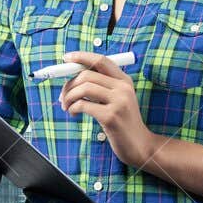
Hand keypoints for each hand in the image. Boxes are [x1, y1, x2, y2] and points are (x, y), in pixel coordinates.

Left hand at [58, 52, 160, 166]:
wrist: (139, 145)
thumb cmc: (123, 123)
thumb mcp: (119, 100)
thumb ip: (102, 86)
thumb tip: (74, 77)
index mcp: (125, 81)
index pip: (101, 60)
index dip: (81, 56)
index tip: (66, 58)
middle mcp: (123, 88)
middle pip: (87, 75)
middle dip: (69, 84)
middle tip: (63, 96)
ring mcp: (118, 102)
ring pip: (83, 88)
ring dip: (69, 97)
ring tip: (67, 106)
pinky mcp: (111, 117)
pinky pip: (83, 105)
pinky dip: (73, 108)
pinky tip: (73, 113)